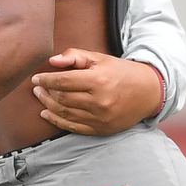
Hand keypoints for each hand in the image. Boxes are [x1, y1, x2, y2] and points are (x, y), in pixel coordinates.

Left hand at [31, 48, 164, 135]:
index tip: (36, 78)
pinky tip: (47, 114)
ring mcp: (101, 118)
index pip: (63, 81)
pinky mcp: (102, 129)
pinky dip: (57, 121)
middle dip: (45, 93)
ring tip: (40, 97)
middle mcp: (99, 102)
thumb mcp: (100, 58)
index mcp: (98, 81)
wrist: (148, 92)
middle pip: (62, 99)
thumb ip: (75, 56)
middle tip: (36, 87)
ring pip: (65, 114)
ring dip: (48, 106)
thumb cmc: (121, 72)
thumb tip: (52, 61)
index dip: (46, 80)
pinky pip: (73, 127)